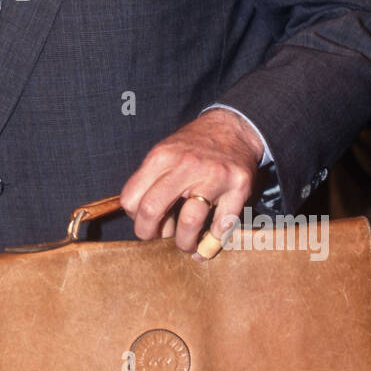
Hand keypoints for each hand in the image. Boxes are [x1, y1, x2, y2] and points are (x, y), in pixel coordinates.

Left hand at [120, 109, 262, 255]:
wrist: (233, 128)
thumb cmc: (193, 147)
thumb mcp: (164, 153)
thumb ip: (148, 181)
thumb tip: (136, 217)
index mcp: (162, 157)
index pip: (131, 198)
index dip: (134, 218)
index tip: (144, 221)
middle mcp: (186, 165)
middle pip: (152, 210)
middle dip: (150, 233)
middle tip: (159, 237)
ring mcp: (214, 176)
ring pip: (189, 223)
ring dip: (185, 242)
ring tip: (187, 243)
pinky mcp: (238, 187)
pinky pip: (222, 225)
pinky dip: (213, 240)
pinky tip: (208, 239)